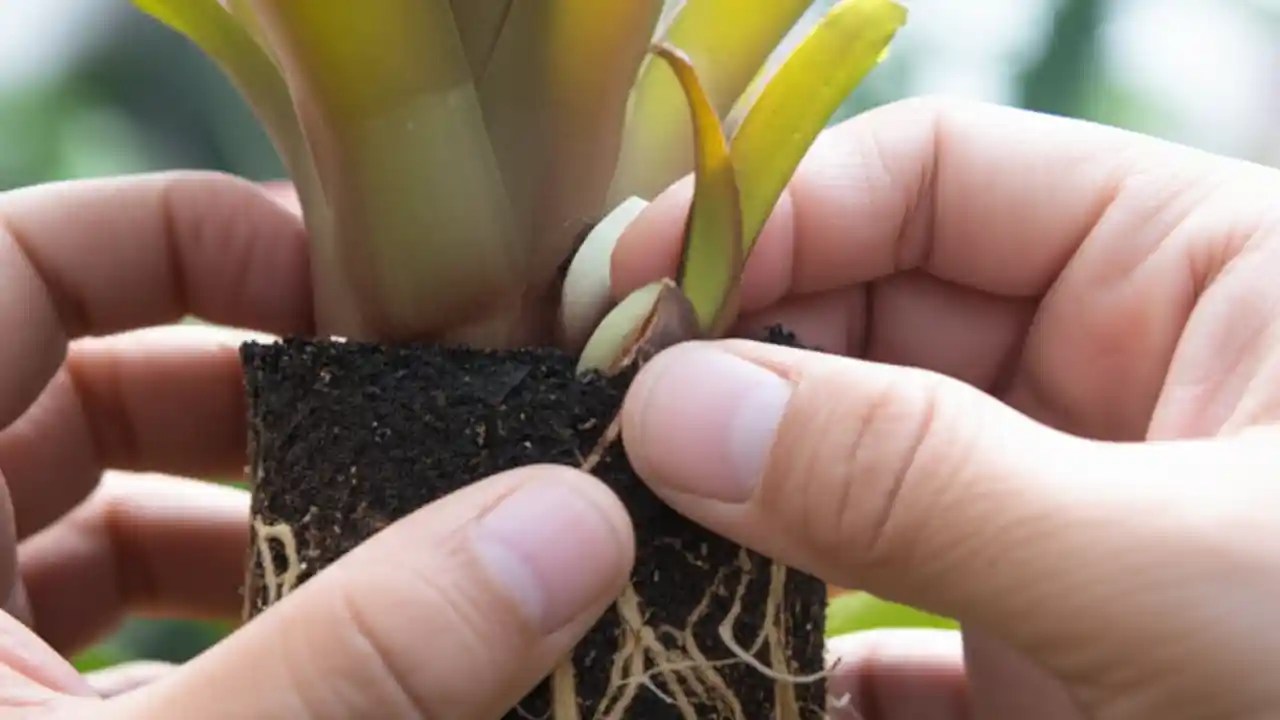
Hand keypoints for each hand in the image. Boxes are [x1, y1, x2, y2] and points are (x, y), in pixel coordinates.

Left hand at [0, 173, 632, 717]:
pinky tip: (376, 650)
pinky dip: (260, 618)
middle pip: (108, 388)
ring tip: (436, 540)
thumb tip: (570, 534)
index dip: (188, 234)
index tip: (356, 286)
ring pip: (136, 513)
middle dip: (286, 395)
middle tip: (439, 413)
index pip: (24, 264)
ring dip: (292, 518)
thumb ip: (354, 658)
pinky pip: (139, 623)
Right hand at [615, 97, 1279, 718]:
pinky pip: (886, 626)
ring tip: (641, 545)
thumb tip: (679, 406)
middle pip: (874, 316)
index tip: (639, 295)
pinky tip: (738, 679)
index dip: (777, 214)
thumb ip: (919, 478)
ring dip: (751, 510)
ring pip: (859, 469)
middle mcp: (1119, 383)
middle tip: (619, 435)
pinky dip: (804, 656)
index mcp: (1196, 274)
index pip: (938, 179)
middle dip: (741, 366)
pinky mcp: (1043, 652)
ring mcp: (1066, 523)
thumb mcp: (1178, 571)